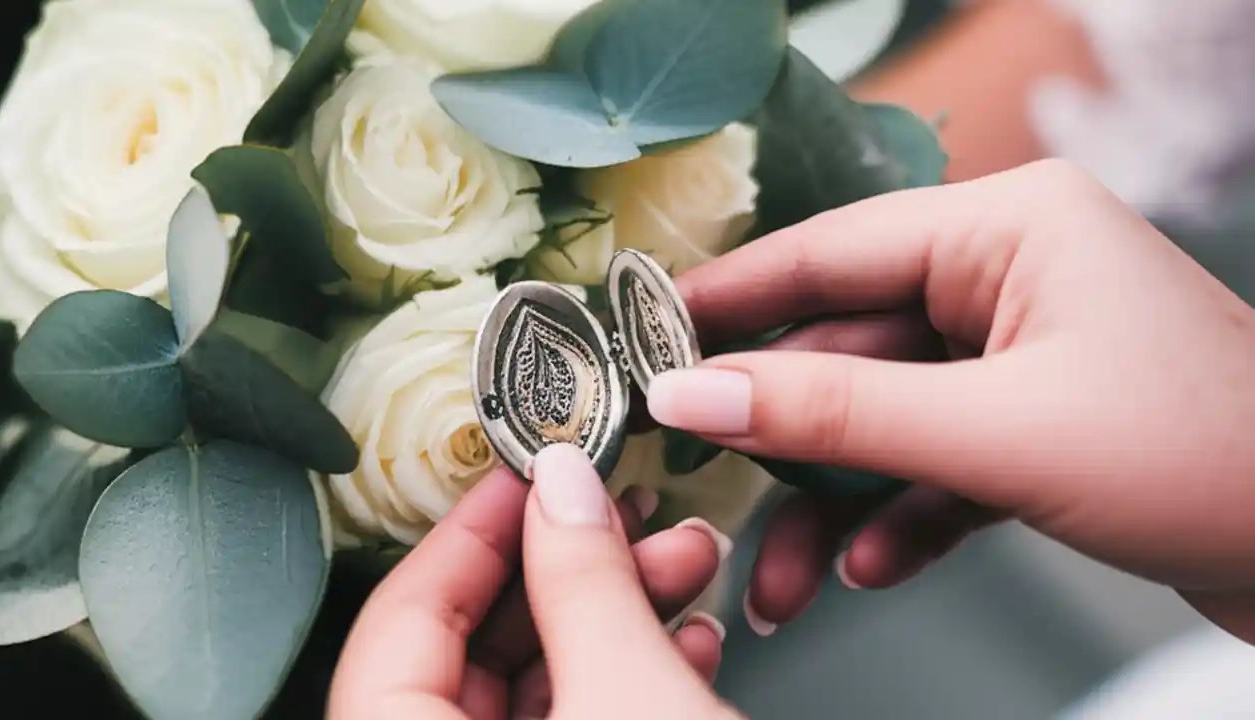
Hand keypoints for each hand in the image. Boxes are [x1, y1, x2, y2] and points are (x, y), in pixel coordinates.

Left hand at [328, 443, 741, 719]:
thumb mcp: (631, 695)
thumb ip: (584, 582)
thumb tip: (561, 486)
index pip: (397, 622)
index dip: (468, 532)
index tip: (529, 471)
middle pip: (470, 650)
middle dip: (567, 568)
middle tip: (621, 509)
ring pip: (534, 688)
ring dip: (614, 616)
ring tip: (685, 560)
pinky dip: (626, 679)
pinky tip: (690, 642)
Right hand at [648, 160, 1254, 640]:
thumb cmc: (1208, 460)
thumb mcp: (995, 434)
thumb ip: (835, 414)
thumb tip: (697, 396)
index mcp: (1008, 228)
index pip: (831, 249)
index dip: (730, 300)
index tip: (647, 338)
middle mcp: (1010, 275)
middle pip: (848, 347)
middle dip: (785, 443)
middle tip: (707, 490)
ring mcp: (1023, 350)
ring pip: (885, 417)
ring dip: (834, 501)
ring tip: (788, 583)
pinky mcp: (1035, 420)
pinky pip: (934, 458)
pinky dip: (899, 515)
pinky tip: (875, 568)